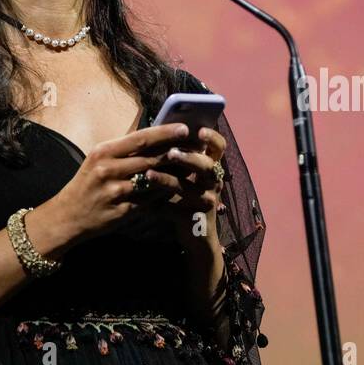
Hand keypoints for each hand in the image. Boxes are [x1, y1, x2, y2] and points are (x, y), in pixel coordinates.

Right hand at [39, 122, 193, 249]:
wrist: (66, 216)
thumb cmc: (86, 184)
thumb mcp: (98, 160)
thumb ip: (123, 150)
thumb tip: (153, 135)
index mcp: (103, 152)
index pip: (139, 138)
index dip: (165, 133)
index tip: (185, 128)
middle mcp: (108, 170)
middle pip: (151, 158)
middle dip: (177, 153)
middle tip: (198, 148)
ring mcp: (115, 192)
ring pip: (154, 181)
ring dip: (176, 175)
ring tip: (195, 170)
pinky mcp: (122, 211)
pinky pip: (151, 201)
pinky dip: (166, 196)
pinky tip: (180, 191)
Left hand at [142, 126, 228, 247]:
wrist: (195, 234)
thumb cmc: (184, 196)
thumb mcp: (185, 175)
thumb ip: (177, 156)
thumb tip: (156, 131)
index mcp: (211, 167)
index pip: (219, 147)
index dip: (212, 138)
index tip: (199, 130)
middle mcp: (213, 182)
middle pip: (208, 166)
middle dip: (189, 158)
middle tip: (171, 152)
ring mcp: (207, 201)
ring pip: (190, 189)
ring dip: (168, 180)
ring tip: (149, 175)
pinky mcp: (195, 218)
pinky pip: (177, 210)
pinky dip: (160, 206)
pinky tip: (145, 203)